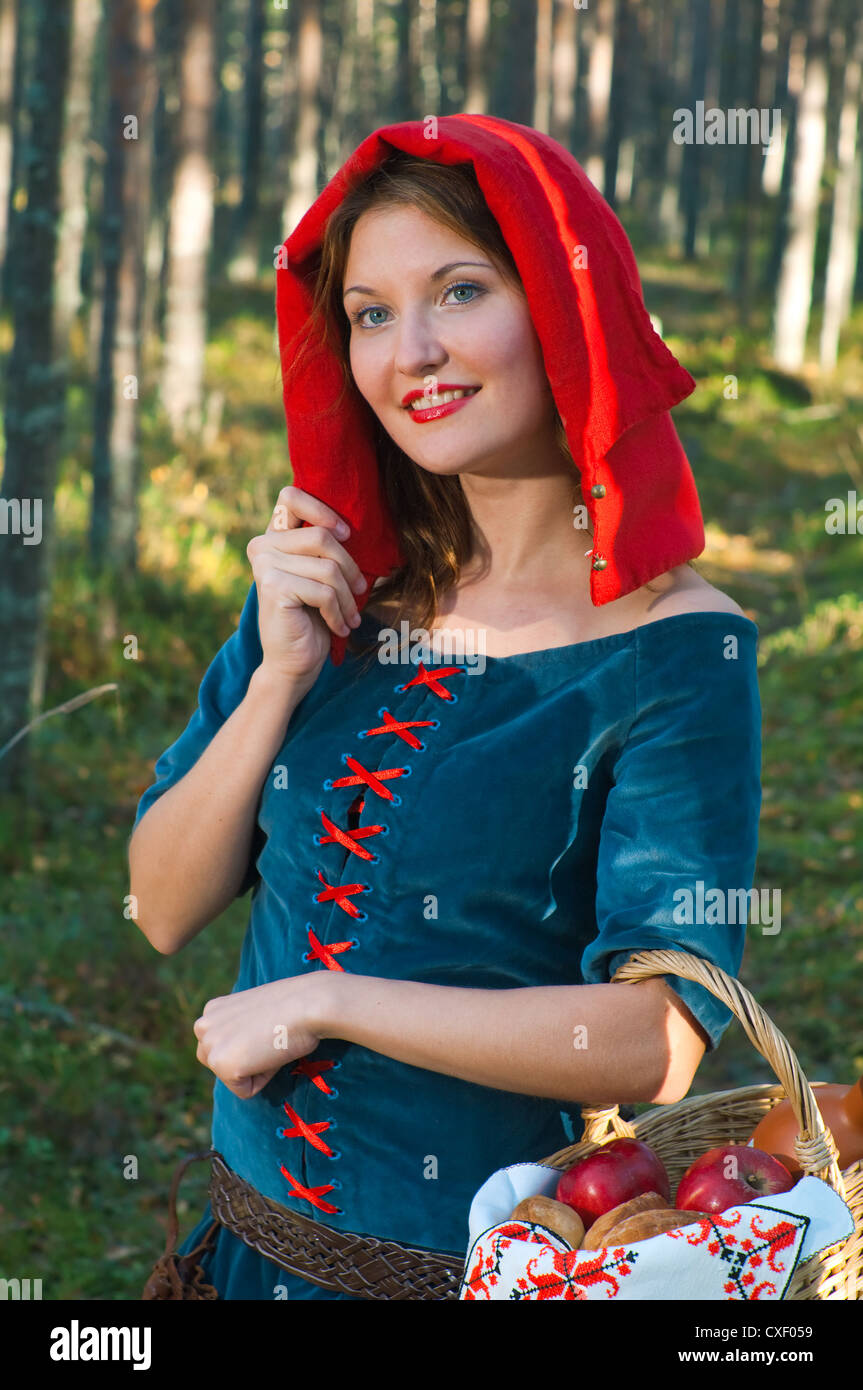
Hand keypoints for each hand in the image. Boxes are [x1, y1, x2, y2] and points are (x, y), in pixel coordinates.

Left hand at [193, 975, 324, 1099]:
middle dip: (245, 1061)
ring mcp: (210, 1046)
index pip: (223, 1047)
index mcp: (211, 1011)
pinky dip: (262, 1080)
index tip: (267, 1027)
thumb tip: (245, 1050)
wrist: (307, 1004)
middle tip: (267, 1039)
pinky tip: (271, 1054)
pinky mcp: (222, 1065)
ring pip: (231, 1078)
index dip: (249, 1045)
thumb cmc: (293, 1006)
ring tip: (268, 1044)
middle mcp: (203, 1026)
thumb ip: (239, 1030)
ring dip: (253, 1070)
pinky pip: (245, 1090)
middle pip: (220, 1065)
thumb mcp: (255, 1014)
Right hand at [246, 484, 368, 690]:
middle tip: (360, 593)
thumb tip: (356, 523)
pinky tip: (340, 627)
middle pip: (322, 536)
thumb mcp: (322, 574)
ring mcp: (264, 565)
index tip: (347, 535)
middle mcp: (262, 546)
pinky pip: (324, 591)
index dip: (322, 509)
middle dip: (350, 568)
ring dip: (348, 597)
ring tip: (352, 615)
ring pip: (328, 567)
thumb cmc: (314, 617)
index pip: (291, 496)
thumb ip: (326, 545)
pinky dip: (339, 613)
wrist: (294, 662)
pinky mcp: (273, 587)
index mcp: (272, 536)